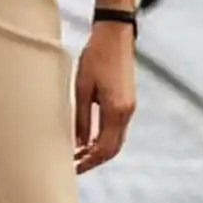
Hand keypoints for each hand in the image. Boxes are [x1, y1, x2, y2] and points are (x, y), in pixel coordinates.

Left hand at [74, 19, 136, 173]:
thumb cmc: (95, 56)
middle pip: (112, 149)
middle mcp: (126, 112)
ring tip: (78, 156)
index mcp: (115, 110)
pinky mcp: (127, 101)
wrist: (115, 34)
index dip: (88, 162)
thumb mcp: (82, 87)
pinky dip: (103, 139)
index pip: (103, 148)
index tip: (72, 168)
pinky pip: (116, 129)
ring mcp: (129, 107)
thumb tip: (78, 144)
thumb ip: (80, 118)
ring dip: (99, 151)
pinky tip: (87, 140)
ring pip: (116, 141)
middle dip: (94, 161)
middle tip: (74, 167)